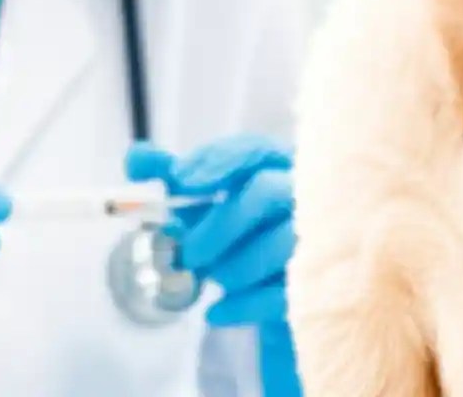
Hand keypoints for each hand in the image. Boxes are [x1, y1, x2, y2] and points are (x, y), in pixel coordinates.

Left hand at [127, 136, 301, 395]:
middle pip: (266, 191)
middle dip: (219, 225)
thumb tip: (137, 155)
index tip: (180, 178)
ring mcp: (323, 240)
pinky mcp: (325, 285)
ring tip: (213, 280)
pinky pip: (282, 294)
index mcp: (281, 168)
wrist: (272, 298)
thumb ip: (171, 179)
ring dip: (232, 267)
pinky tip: (217, 312)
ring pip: (279, 243)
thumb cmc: (239, 237)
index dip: (219, 160)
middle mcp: (310, 196)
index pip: (256, 149)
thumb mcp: (203, 207)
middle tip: (188, 254)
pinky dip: (241, 305)